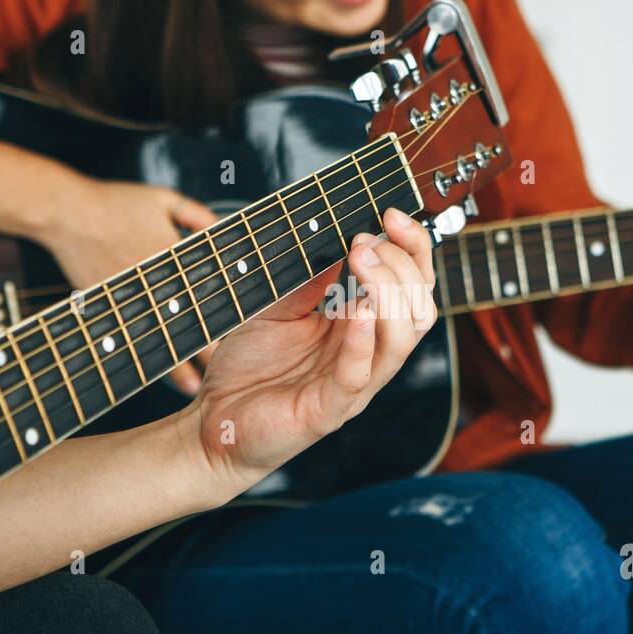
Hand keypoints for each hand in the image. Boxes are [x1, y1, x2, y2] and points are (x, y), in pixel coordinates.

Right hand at [45, 178, 219, 393]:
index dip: (229, 316)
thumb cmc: (114, 203)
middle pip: (191, 321)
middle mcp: (160, 281)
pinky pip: (135, 338)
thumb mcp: (163, 200)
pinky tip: (157, 375)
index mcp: (176, 256)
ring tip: (196, 386)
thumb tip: (221, 226)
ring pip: (164, 337)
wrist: (69, 213)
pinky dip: (148, 358)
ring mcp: (136, 296)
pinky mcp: (112, 304)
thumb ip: (195, 214)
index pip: (210, 293)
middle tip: (230, 371)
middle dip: (211, 348)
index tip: (248, 335)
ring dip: (181, 363)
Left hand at [190, 208, 435, 492]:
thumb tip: (334, 230)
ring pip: (401, 341)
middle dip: (403, 266)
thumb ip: (311, 277)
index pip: (413, 286)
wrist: (212, 419)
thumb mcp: (280, 305)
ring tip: (360, 263)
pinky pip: (357, 376)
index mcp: (362, 328)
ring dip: (388, 294)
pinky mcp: (327, 410)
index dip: (412, 248)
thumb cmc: (249, 367)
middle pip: (420, 309)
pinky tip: (355, 312)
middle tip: (364, 241)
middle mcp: (367, 355)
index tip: (391, 213)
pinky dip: (361, 342)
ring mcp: (352, 385)